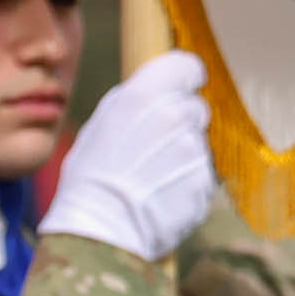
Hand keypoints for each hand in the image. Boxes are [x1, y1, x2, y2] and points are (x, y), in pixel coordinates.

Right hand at [41, 52, 216, 263]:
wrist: (99, 229)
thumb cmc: (89, 178)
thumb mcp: (100, 125)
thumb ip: (133, 103)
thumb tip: (155, 93)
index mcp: (145, 94)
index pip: (187, 66)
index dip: (185, 78)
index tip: (180, 88)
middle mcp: (175, 116)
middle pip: (195, 107)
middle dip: (180, 122)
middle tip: (153, 145)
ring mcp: (195, 151)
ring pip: (198, 143)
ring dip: (182, 155)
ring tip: (150, 177)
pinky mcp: (205, 181)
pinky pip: (201, 175)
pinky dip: (186, 183)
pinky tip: (160, 195)